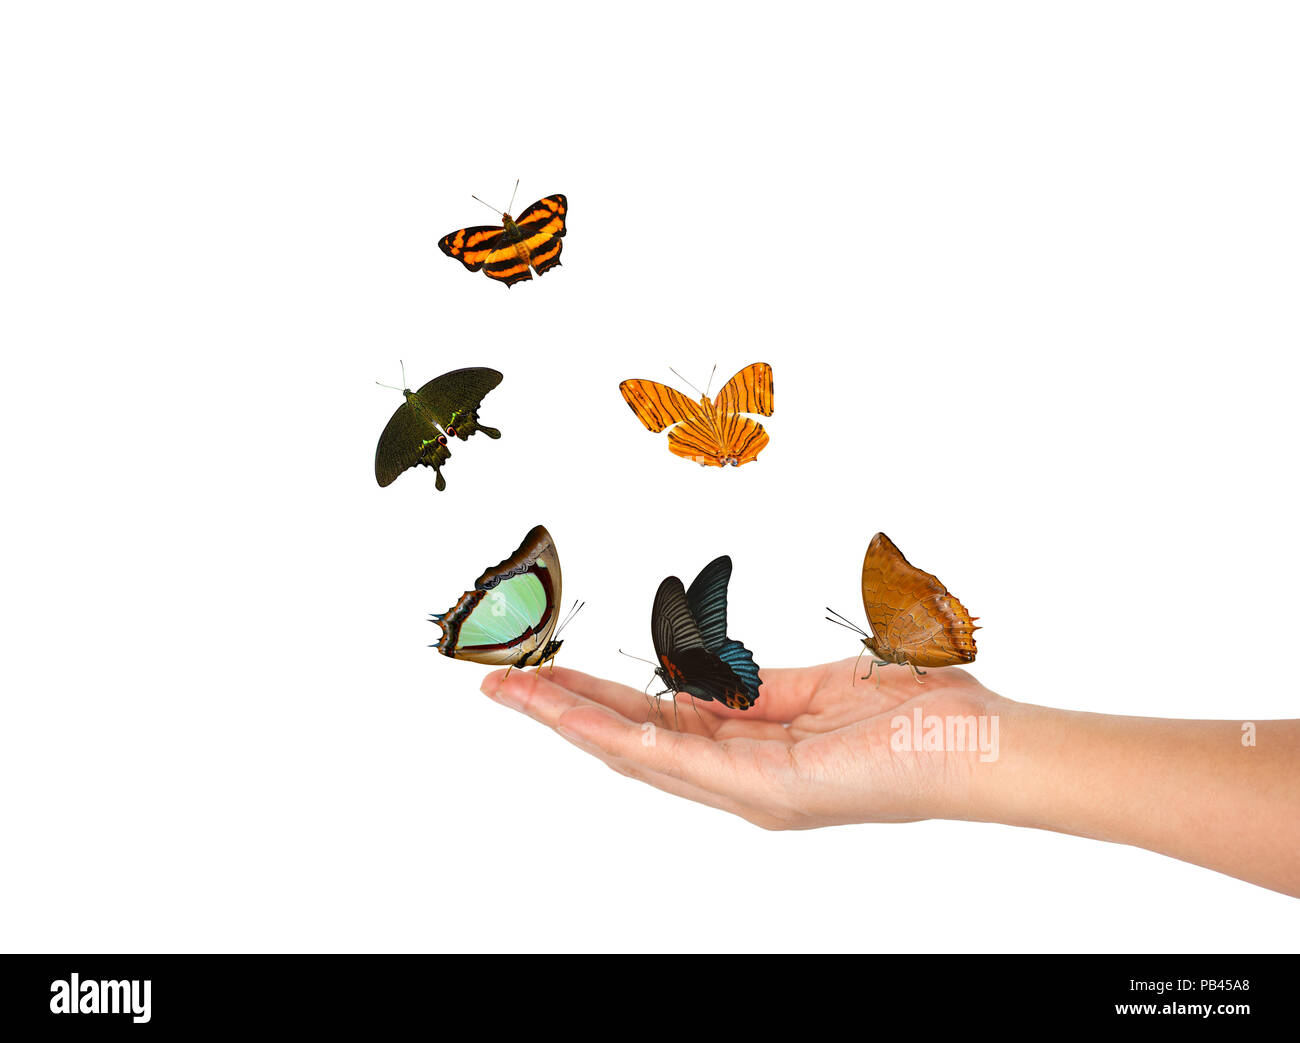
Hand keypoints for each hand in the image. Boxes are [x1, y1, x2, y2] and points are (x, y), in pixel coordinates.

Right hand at [480, 659, 1008, 828]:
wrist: (980, 745)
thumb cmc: (919, 715)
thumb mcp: (820, 688)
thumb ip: (759, 691)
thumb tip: (706, 679)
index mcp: (755, 755)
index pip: (660, 727)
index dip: (600, 702)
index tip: (553, 676)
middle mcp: (743, 782)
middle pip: (635, 744)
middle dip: (565, 713)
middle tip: (504, 688)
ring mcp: (752, 792)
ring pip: (641, 755)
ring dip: (573, 722)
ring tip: (517, 697)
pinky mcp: (770, 792)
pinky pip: (681, 761)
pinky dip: (622, 737)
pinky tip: (578, 719)